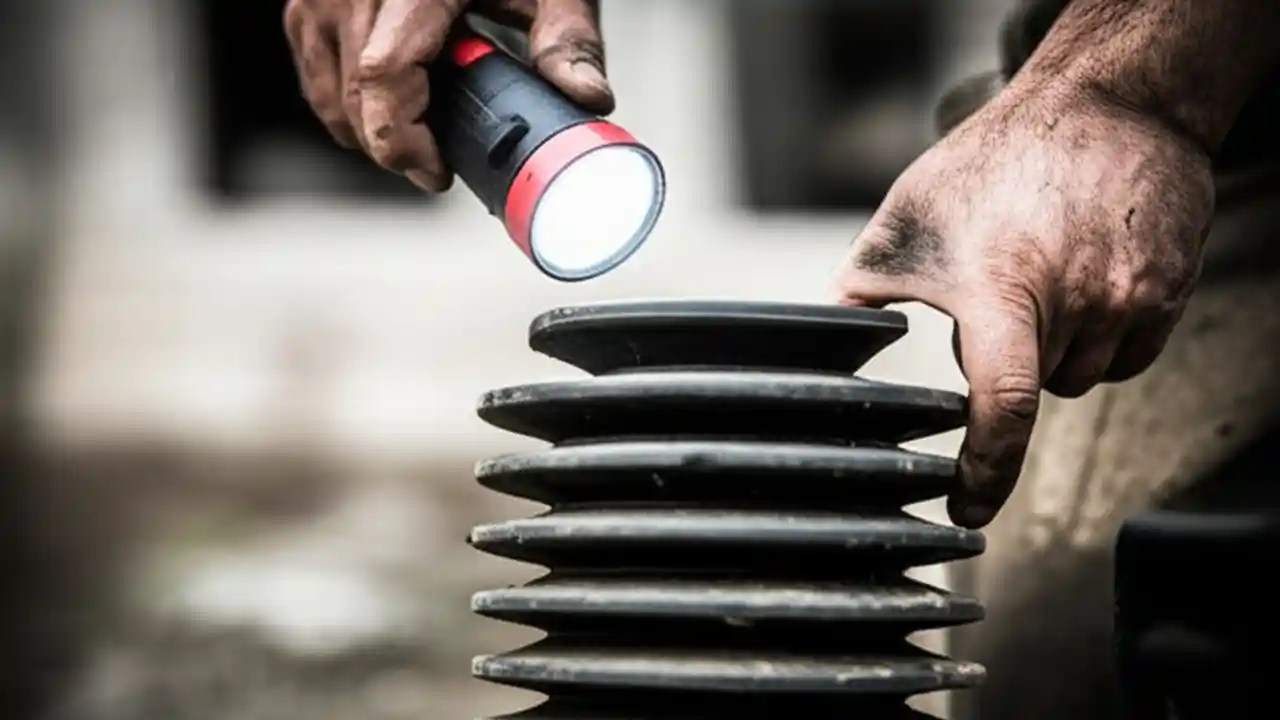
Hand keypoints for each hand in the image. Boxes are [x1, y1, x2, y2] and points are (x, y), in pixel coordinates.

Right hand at [284, 0, 613, 191]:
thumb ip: (568, 38)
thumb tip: (588, 98)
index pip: (383, 76)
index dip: (405, 141)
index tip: (437, 172)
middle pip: (355, 98)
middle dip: (396, 147)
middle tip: (438, 163)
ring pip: (328, 94)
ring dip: (369, 130)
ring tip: (420, 132)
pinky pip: (316, 70)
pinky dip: (346, 100)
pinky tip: (394, 99)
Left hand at [832, 86, 1213, 528]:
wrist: (1105, 104)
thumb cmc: (995, 159)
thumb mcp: (906, 219)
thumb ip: (859, 290)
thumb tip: (814, 343)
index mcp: (1003, 289)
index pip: (999, 410)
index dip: (983, 474)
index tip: (965, 509)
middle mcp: (1076, 301)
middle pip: (1035, 385)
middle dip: (1008, 358)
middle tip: (998, 296)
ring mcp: (1132, 298)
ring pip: (1082, 372)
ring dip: (1055, 345)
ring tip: (1042, 272)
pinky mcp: (1170, 292)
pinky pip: (1126, 351)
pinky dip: (1099, 332)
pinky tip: (1082, 275)